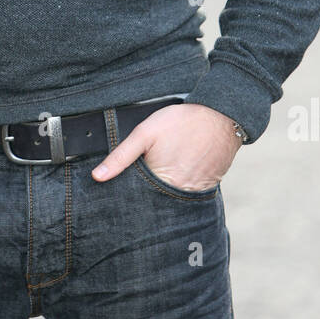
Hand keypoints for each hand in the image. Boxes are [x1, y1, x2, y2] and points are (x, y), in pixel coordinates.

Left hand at [91, 103, 241, 190]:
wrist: (222, 116)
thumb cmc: (182, 122)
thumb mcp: (144, 133)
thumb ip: (120, 156)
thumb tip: (98, 176)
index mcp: (160, 183)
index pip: (138, 199)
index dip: (130, 194)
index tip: (123, 191)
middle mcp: (179, 194)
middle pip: (155, 202)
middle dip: (147, 194)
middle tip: (149, 173)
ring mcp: (195, 192)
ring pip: (172, 199)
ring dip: (165, 190)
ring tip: (166, 168)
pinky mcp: (208, 186)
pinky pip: (189, 193)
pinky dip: (182, 185)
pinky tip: (181, 168)